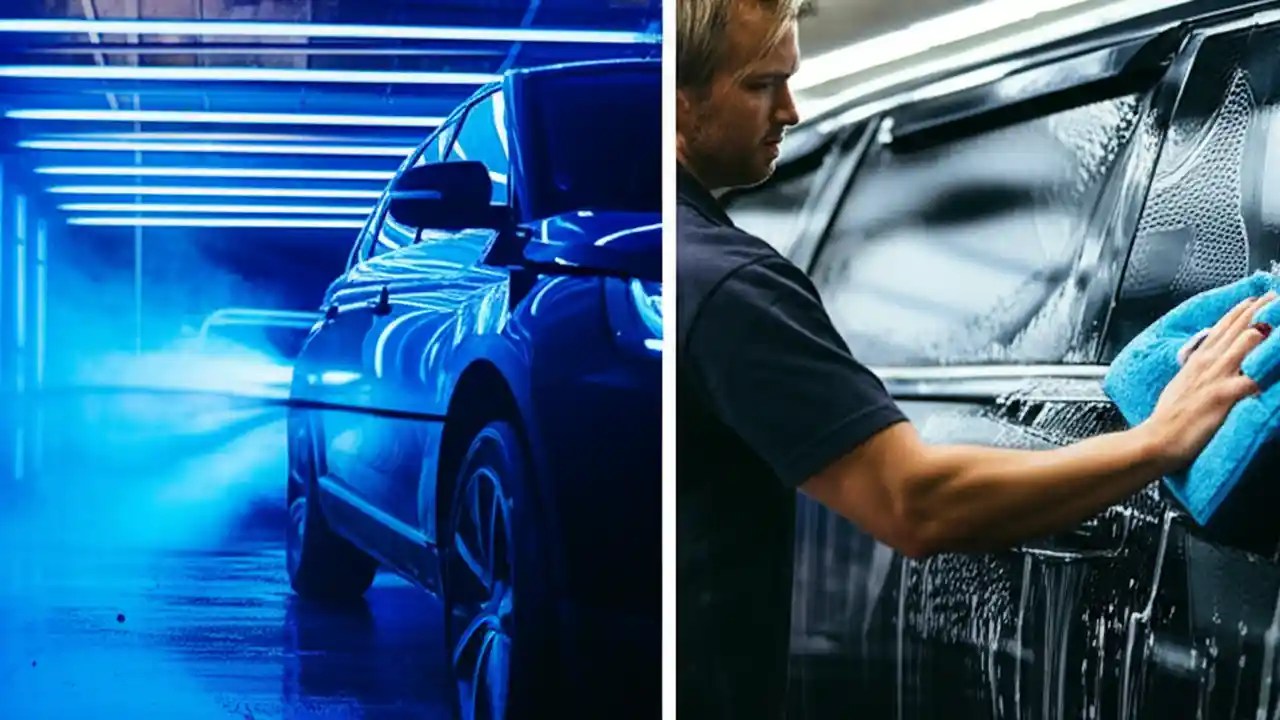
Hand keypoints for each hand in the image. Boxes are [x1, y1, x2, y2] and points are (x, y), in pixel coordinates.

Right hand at [1144, 291, 1274, 472]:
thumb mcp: (1181, 385)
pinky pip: (1252, 379)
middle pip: (1238, 329)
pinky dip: (1267, 369)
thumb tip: (1206, 365)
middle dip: (1259, 311)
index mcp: (1198, 361)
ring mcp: (1216, 378)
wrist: (1157, 440)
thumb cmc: (1168, 418)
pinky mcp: (1223, 396)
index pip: (1222, 327)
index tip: (1256, 299)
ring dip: (1265, 329)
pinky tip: (1277, 361)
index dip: (1241, 311)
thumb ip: (1197, 372)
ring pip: (1246, 343)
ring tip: (1279, 315)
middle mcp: (1208, 364)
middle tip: (1275, 295)